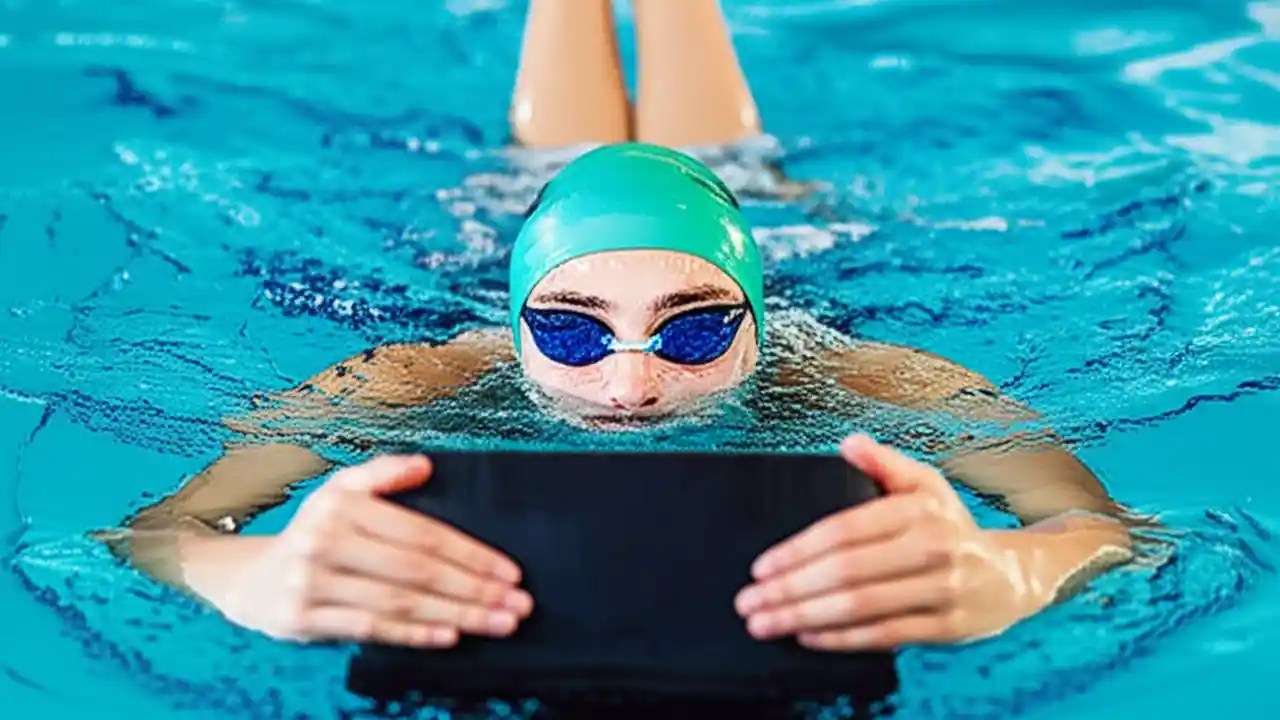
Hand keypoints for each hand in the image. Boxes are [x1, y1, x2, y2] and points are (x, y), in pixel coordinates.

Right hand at [209, 455, 532, 647]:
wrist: (250, 579)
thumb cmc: (313, 533)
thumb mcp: (340, 491)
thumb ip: (383, 474)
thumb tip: (426, 465)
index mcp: (342, 505)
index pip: (421, 533)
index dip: (469, 554)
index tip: (509, 571)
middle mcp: (325, 541)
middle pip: (416, 570)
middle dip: (473, 589)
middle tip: (516, 605)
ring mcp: (312, 582)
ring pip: (398, 603)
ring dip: (456, 615)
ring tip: (497, 623)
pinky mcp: (303, 619)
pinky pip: (369, 628)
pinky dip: (413, 635)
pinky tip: (449, 637)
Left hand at [735, 434, 1044, 650]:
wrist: (1010, 575)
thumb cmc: (950, 526)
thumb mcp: (924, 483)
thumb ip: (884, 463)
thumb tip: (849, 442)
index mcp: (919, 509)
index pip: (846, 530)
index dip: (798, 550)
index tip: (761, 567)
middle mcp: (934, 547)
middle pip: (847, 572)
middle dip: (790, 589)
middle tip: (749, 601)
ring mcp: (942, 590)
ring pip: (862, 607)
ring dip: (805, 617)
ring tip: (766, 622)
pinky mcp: (946, 627)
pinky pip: (885, 635)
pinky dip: (842, 638)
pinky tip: (807, 636)